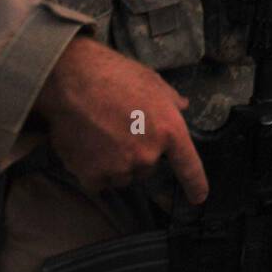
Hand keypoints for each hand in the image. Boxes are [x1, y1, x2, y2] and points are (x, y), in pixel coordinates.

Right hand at [34, 36, 206, 203]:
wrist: (73, 80)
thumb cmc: (116, 75)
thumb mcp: (154, 82)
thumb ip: (171, 100)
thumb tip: (182, 106)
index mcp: (169, 131)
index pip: (189, 166)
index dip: (195, 185)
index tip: (198, 197)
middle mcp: (148, 154)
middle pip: (147, 168)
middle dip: (138, 154)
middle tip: (121, 130)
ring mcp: (120, 167)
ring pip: (123, 176)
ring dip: (116, 164)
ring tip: (100, 136)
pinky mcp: (93, 175)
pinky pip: (99, 182)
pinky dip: (93, 170)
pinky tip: (87, 148)